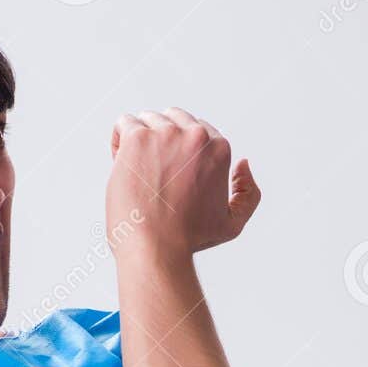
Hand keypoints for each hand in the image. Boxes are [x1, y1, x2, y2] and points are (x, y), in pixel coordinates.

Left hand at [106, 108, 260, 262]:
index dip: (180, 151)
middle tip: (153, 173)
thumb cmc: (189, 239)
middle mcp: (196, 135)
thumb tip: (243, 163)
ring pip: (147, 119)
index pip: (196, 130)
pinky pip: (124, 122)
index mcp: (219, 149)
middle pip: (173, 118)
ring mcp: (165, 134)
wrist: (157, 248)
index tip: (171, 174)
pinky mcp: (137, 138)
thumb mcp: (232, 223)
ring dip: (140, 141)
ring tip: (138, 172)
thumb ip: (248, 194)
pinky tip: (122, 163)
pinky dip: (119, 140)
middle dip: (161, 140)